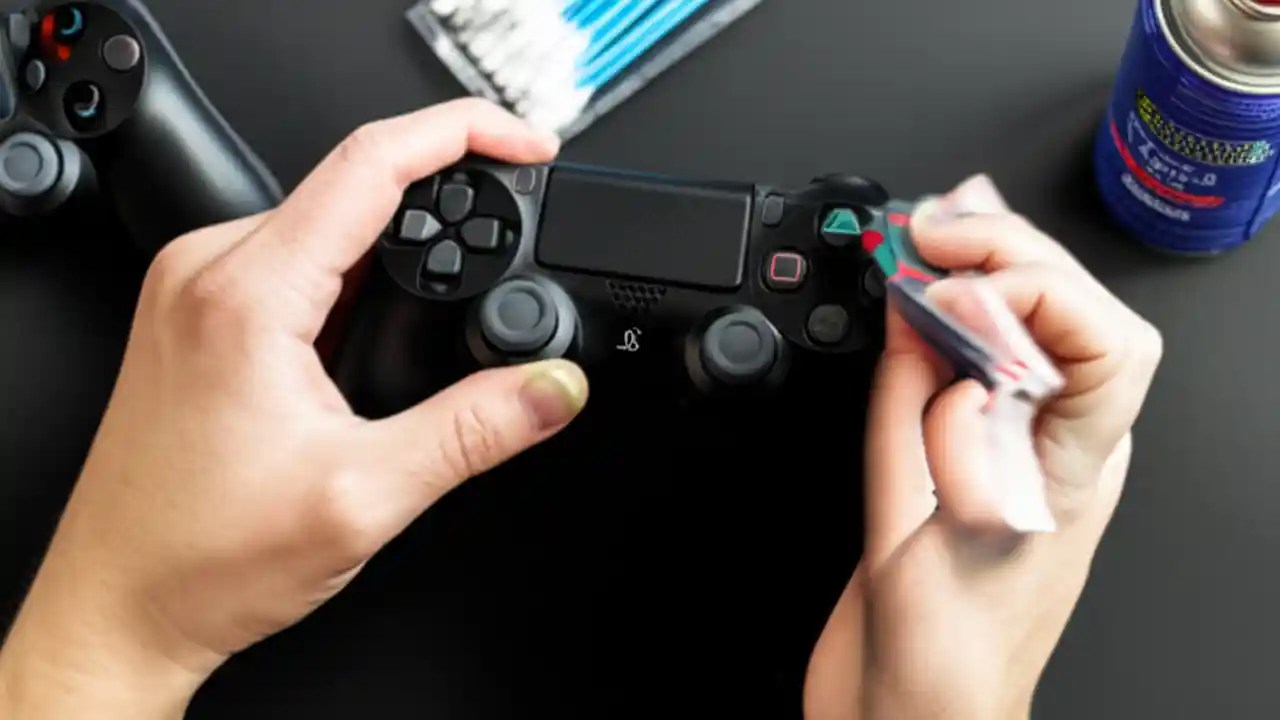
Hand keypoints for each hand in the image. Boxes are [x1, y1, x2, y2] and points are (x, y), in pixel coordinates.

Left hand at [0, 99, 587, 718]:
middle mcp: (209, 272)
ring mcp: (197, 290)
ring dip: (400, 234)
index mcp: (247, 295)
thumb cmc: (200, 556)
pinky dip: (356, 268)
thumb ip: (476, 431)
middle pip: (353, 180)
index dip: (466, 134)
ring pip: (326, 219)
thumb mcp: (365, 495)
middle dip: (446, 187)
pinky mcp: (200, 315)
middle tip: (513, 219)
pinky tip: (384, 315)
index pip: (371, 161)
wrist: (122, 604)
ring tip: (460, 277)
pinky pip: (294, 256)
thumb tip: (552, 384)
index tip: (525, 144)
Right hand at [802, 176, 1163, 719]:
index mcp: (1069, 480)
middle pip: (1069, 321)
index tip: (957, 274)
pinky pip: (954, 375)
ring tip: (924, 236)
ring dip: (978, 273)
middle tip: (933, 230)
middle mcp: (1051, 456)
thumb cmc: (939, 669)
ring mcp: (1007, 453)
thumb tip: (935, 338)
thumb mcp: (919, 550)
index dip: (1040, 288)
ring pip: (1020, 338)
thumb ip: (918, 436)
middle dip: (1009, 255)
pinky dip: (929, 323)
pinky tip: (904, 300)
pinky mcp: (954, 460)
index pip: (1104, 347)